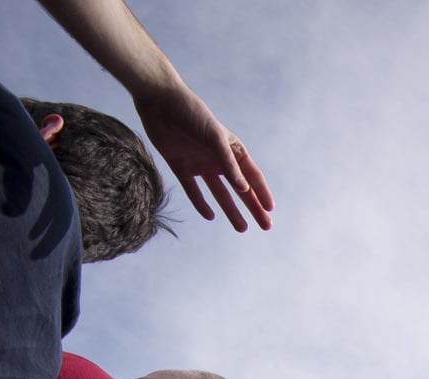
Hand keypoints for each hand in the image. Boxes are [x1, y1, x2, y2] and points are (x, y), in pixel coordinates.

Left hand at [131, 82, 272, 231]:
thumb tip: (244, 189)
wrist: (158, 99)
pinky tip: (210, 216)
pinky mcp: (180, 165)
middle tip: (265, 226)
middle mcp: (218, 159)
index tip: (270, 209)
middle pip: (240, 189)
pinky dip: (201, 202)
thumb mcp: (214, 136)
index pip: (252, 175)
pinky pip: (193, 189)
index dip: (262, 192)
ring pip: (219, 193)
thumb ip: (229, 163)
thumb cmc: (191, 112)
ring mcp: (200, 163)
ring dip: (231, 210)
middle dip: (253, 207)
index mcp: (232, 149)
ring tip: (242, 228)